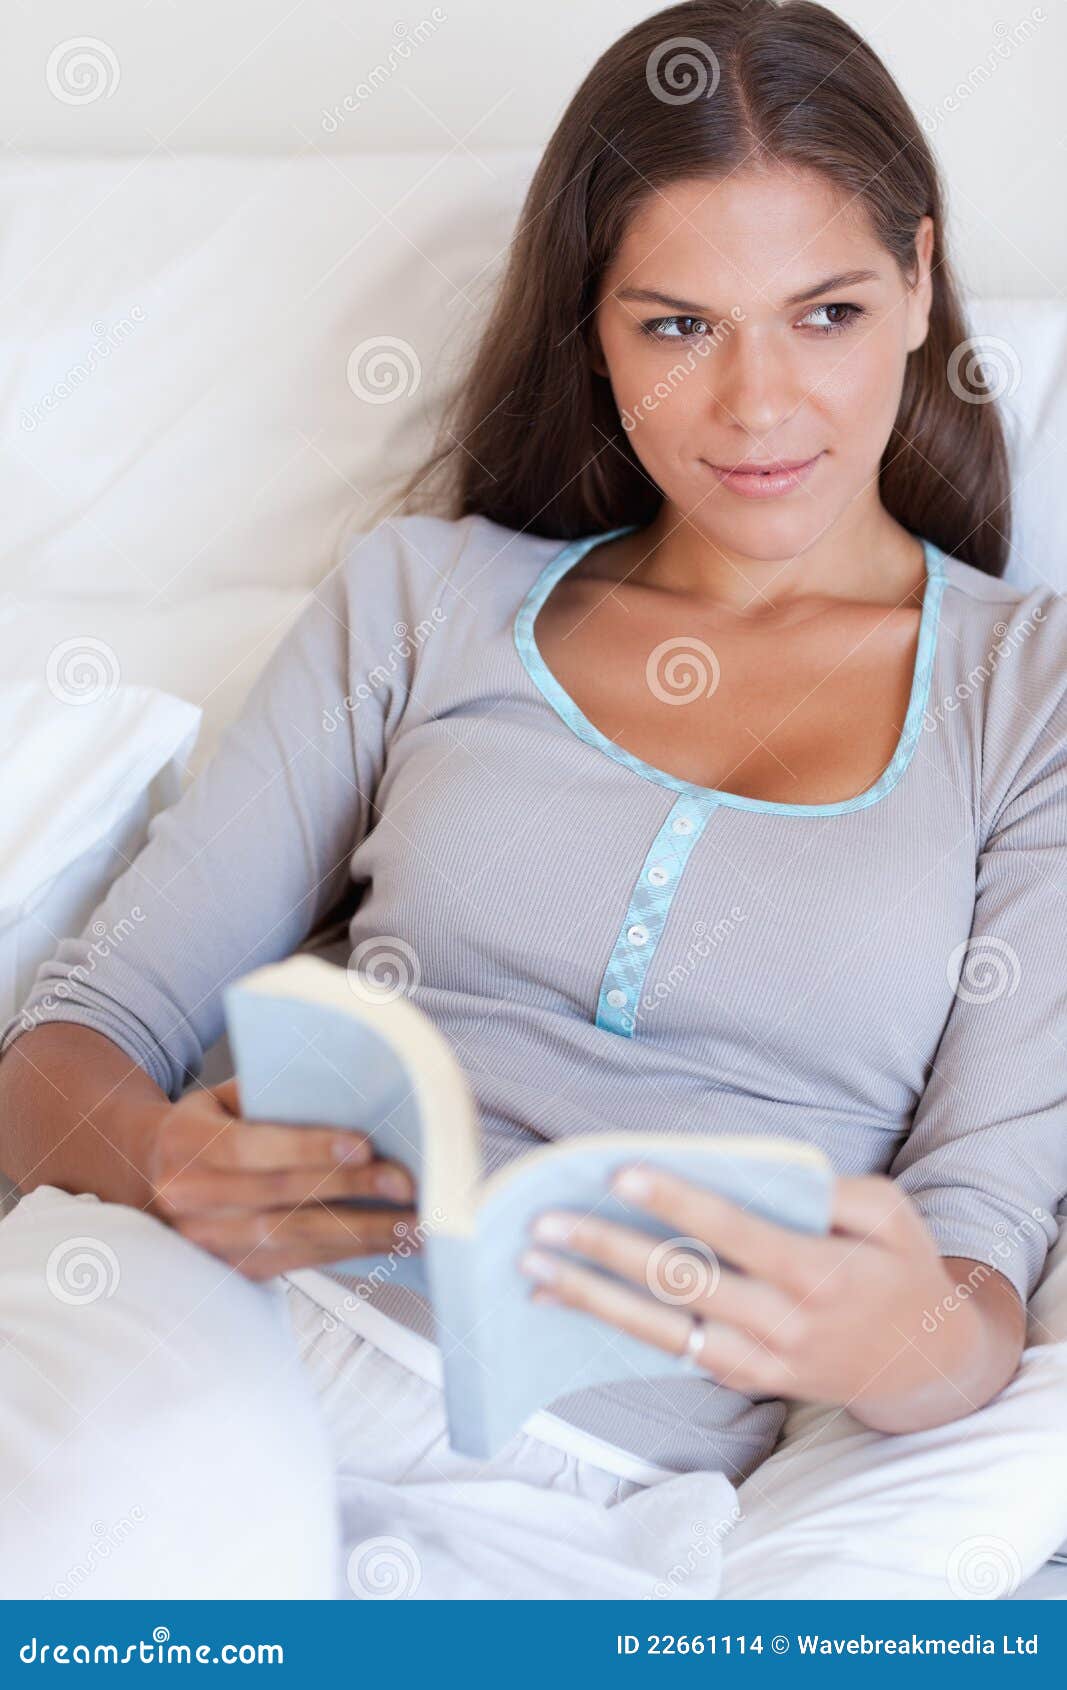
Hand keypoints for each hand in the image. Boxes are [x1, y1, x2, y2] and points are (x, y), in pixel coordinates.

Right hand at [145, 1079, 417, 1279]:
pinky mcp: (230, 1269)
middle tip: (406, 1185)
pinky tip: (388, 1244)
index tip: (365, 1147)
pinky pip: (296, 1262)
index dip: (309, 1148)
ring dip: (360, 1234)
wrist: (145, 1174)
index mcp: (184, 1145)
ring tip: (413, 1225)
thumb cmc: (202, 1125)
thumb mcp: (218, 1098)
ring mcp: (206, 1242)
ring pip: (292, 1239)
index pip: (251, 1148)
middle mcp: (188, 1199)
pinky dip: (347, 1253)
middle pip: (280, 1198)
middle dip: (350, 1193)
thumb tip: (345, 1096)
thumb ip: (265, 1096)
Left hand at [519, 1164, 1020, 1425]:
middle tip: (546, 1225)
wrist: (923, 1364)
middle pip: (681, 1284)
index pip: (732, 1232)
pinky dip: (614, 1328)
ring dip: (592, 1299)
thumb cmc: (900, 1269)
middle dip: (607, 1251)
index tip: (620, 1173)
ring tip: (533, 1270)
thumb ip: (833, 1190)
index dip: (676, 1203)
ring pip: (662, 1330)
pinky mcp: (743, 1380)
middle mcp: (781, 1322)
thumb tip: (758, 1169)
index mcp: (816, 1270)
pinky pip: (671, 1352)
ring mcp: (759, 1360)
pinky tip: (564, 1302)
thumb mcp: (891, 1215)